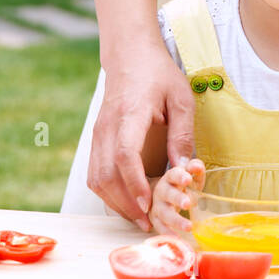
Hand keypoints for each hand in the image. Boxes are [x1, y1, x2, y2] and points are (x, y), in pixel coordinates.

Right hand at [87, 42, 196, 229]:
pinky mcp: (96, 140)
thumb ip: (182, 133)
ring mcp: (98, 134)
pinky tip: (126, 202)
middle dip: (124, 203)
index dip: (134, 182)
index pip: (124, 154)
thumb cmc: (158, 75)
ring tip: (139, 217)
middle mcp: (107, 127)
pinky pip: (94, 173)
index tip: (147, 203)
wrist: (129, 56)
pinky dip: (107, 192)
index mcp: (130, 114)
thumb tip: (184, 170)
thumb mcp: (181, 98)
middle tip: (147, 222)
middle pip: (105, 173)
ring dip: (114, 202)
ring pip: (96, 177)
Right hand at [151, 160, 205, 237]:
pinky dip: (167, 233)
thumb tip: (197, 166)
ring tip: (189, 226)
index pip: (174, 174)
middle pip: (167, 193)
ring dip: (175, 220)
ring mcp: (156, 206)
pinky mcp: (155, 219)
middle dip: (177, 198)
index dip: (180, 176)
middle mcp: (161, 191)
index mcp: (170, 177)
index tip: (188, 179)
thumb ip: (194, 168)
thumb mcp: (189, 174)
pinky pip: (160, 227)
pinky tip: (177, 238)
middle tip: (188, 204)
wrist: (159, 193)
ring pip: (163, 212)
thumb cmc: (179, 183)